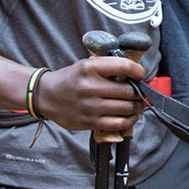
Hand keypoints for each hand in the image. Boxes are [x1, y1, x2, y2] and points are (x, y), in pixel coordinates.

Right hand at [32, 56, 146, 133]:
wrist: (47, 96)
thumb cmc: (72, 79)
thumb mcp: (87, 64)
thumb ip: (108, 67)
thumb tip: (135, 74)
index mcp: (90, 68)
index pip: (124, 66)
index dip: (138, 71)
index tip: (140, 74)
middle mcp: (90, 87)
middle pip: (129, 90)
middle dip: (139, 92)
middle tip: (141, 92)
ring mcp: (91, 106)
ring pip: (127, 108)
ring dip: (137, 107)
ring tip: (137, 104)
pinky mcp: (90, 122)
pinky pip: (118, 123)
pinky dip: (130, 120)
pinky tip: (131, 116)